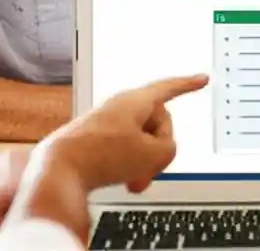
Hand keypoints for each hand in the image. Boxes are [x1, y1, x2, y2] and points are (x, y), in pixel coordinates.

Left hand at [44, 74, 209, 193]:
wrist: (59, 171)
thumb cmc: (100, 157)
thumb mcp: (153, 154)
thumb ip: (170, 148)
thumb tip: (162, 150)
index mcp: (136, 100)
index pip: (170, 87)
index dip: (189, 85)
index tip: (201, 79)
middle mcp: (120, 107)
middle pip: (157, 123)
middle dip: (160, 148)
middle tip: (152, 166)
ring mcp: (105, 123)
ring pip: (140, 141)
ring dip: (144, 163)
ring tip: (135, 181)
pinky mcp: (94, 140)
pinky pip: (123, 150)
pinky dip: (129, 166)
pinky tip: (123, 181)